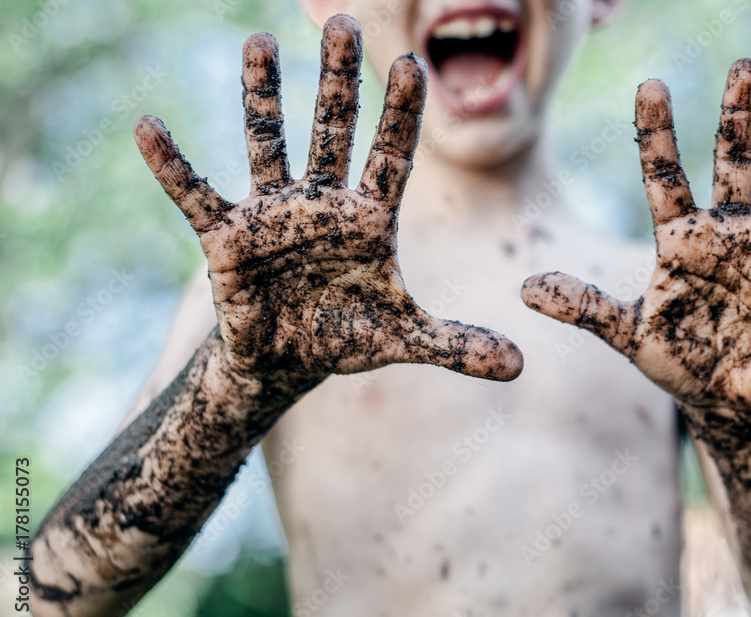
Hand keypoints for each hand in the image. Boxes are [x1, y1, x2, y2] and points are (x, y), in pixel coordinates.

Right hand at [135, 17, 521, 384]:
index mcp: (368, 219)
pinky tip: (148, 126)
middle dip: (337, 80)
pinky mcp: (227, 238)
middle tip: (344, 21)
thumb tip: (520, 366)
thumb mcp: (405, 339)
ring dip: (262, 97)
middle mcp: (321, 203)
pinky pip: (196, 194)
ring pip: (268, 143)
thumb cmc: (347, 338)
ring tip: (258, 42)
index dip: (401, 115)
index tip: (415, 65)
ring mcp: (272, 213)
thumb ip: (459, 344)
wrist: (288, 363)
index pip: (391, 156)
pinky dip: (172, 166)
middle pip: (332, 130)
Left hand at [522, 59, 750, 416]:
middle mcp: (728, 233)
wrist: (724, 401)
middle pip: (734, 162)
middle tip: (746, 65)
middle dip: (739, 117)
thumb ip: (583, 306)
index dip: (656, 134)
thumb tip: (525, 287)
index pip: (665, 176)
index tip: (649, 84)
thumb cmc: (676, 360)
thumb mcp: (626, 333)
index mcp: (681, 240)